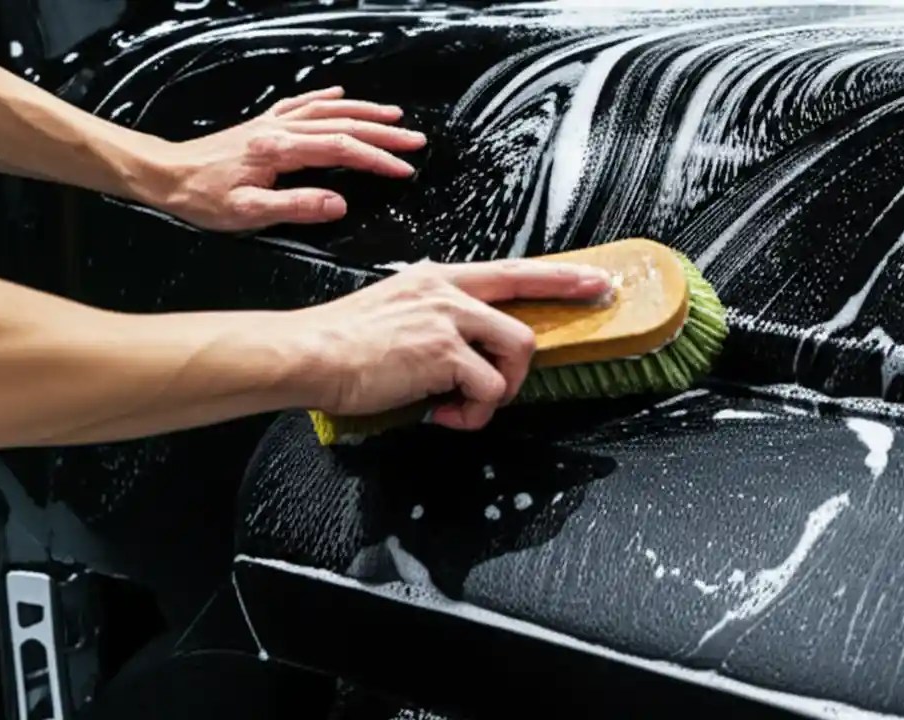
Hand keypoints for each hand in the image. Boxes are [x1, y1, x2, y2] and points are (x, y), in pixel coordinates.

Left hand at [149, 86, 425, 231]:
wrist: (164, 175)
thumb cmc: (203, 199)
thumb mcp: (249, 213)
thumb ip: (297, 206)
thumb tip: (340, 203)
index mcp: (280, 150)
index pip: (341, 150)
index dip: (376, 160)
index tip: (404, 170)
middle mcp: (280, 129)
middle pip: (342, 125)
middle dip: (383, 134)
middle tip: (416, 141)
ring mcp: (271, 122)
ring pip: (327, 110)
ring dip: (363, 112)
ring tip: (394, 117)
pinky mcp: (262, 123)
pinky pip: (301, 103)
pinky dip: (325, 97)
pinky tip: (340, 94)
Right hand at [292, 258, 612, 430]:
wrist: (309, 353)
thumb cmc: (342, 342)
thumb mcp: (395, 309)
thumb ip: (434, 318)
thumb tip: (462, 352)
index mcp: (438, 278)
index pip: (511, 271)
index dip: (558, 276)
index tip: (594, 279)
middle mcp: (449, 292)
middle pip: (524, 314)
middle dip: (538, 341)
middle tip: (540, 356)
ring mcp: (449, 319)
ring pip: (516, 352)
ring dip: (497, 390)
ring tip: (461, 404)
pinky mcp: (445, 351)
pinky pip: (488, 389)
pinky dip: (471, 413)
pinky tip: (441, 413)